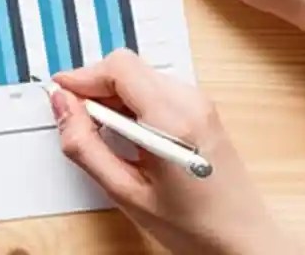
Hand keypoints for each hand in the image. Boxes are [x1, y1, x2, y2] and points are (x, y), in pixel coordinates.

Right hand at [52, 51, 298, 254]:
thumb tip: (63, 107)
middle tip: (78, 122)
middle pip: (129, 68)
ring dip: (115, 98)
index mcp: (172, 119)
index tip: (62, 95)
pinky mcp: (203, 110)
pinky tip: (130, 138)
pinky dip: (134, 104)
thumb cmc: (194, 226)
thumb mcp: (126, 192)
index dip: (83, 77)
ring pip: (141, 77)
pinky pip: (157, 90)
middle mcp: (191, 101)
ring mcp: (201, 103)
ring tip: (106, 138)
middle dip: (96, 88)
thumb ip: (85, 146)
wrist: (242, 240)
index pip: (119, 67)